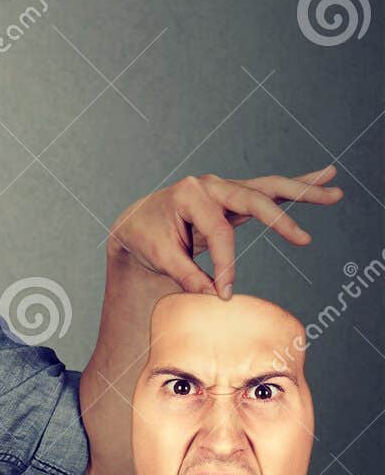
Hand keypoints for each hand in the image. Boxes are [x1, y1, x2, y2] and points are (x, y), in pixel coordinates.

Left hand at [107, 166, 342, 297]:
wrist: (138, 221)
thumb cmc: (147, 236)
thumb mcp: (158, 257)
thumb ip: (187, 275)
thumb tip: (216, 296)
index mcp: (189, 195)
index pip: (218, 232)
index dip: (225, 264)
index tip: (225, 292)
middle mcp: (210, 185)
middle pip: (253, 198)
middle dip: (279, 220)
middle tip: (304, 240)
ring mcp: (225, 188)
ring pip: (269, 188)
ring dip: (303, 190)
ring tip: (335, 191)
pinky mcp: (235, 197)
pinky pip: (269, 191)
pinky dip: (297, 186)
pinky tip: (325, 178)